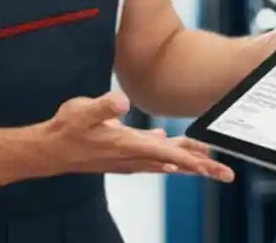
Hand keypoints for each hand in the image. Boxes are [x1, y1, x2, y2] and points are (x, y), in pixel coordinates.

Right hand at [37, 92, 233, 181]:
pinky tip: (169, 147)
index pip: (167, 153)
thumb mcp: (82, 111)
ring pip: (165, 162)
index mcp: (127, 145)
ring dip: (187, 163)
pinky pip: (151, 158)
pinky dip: (166, 157)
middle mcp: (131, 155)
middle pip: (173, 162)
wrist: (50, 150)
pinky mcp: (122, 155)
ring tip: (208, 163)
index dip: (190, 159)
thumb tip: (122, 102)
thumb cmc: (66, 130)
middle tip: (225, 174)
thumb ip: (103, 106)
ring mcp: (127, 158)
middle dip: (200, 167)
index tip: (211, 166)